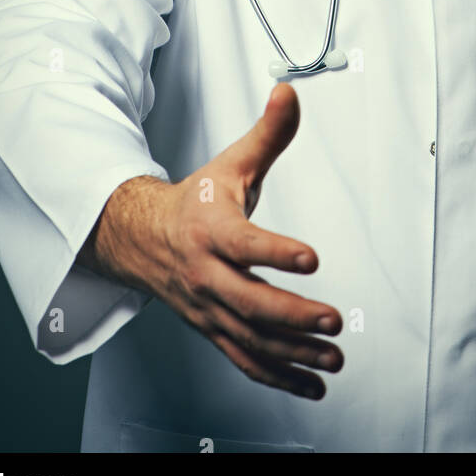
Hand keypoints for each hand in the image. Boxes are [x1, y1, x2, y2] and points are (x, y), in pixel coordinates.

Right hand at [82, 83, 343, 399]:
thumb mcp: (231, 164)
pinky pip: (247, 360)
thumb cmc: (195, 202)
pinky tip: (314, 384)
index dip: (277, 253)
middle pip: (250, 302)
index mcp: (211, 231)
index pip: (245, 245)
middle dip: (293, 316)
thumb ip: (268, 133)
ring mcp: (210, 309)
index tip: (312, 258)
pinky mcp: (215, 330)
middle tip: (333, 320)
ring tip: (334, 356)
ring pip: (251, 339)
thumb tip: (290, 92)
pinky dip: (280, 376)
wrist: (142, 238)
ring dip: (295, 353)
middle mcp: (208, 276)